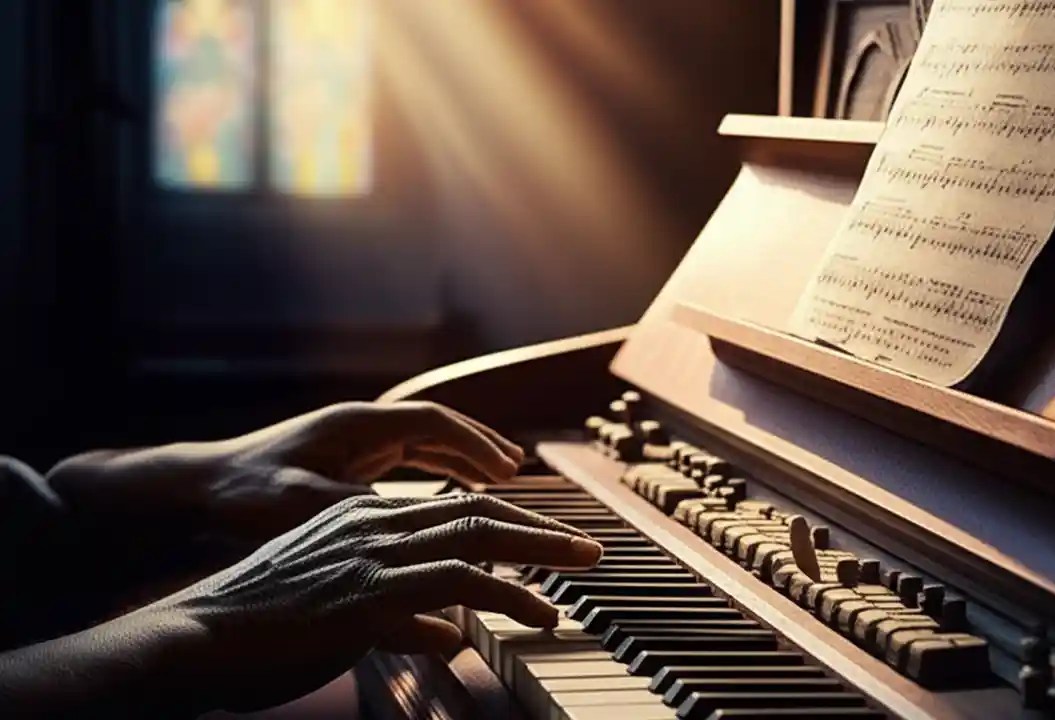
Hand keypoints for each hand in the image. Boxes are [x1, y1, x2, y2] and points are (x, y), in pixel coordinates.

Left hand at [47, 401, 525, 543]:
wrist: (200, 487)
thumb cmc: (243, 493)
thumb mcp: (299, 506)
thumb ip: (354, 512)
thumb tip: (402, 520)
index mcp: (356, 425)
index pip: (432, 423)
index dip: (474, 444)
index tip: (506, 467)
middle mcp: (362, 426)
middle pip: (438, 427)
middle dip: (479, 446)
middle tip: (516, 470)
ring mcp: (357, 441)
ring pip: (426, 442)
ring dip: (464, 457)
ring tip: (501, 478)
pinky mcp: (350, 460)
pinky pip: (409, 459)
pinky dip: (440, 471)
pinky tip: (456, 491)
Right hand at [147, 493, 603, 712]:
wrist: (198, 634)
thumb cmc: (264, 623)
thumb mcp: (338, 600)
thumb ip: (396, 607)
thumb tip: (447, 631)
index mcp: (366, 517)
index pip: (456, 508)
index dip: (512, 520)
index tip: (551, 535)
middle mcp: (373, 527)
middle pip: (477, 518)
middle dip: (541, 533)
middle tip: (589, 549)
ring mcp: (368, 560)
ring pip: (471, 550)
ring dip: (529, 570)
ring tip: (568, 590)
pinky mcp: (362, 598)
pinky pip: (442, 598)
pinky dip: (486, 607)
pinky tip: (516, 623)